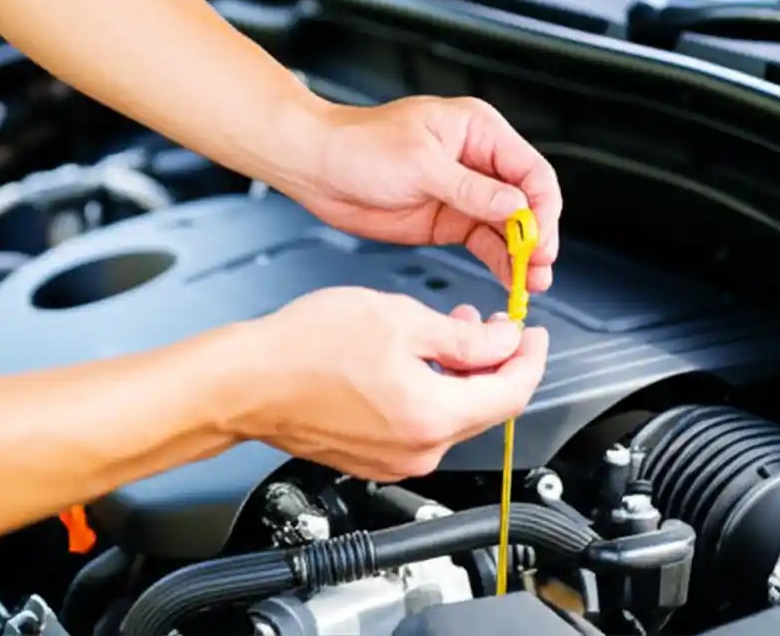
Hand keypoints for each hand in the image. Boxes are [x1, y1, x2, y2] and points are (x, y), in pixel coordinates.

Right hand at [229, 287, 548, 480]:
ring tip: (449, 332)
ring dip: (462, 375)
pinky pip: (422, 425)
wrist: (246, 382)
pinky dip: (432, 392)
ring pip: (453, 415)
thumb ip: (465, 337)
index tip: (532, 334)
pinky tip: (418, 359)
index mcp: (432, 417)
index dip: (530, 358)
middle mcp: (419, 450)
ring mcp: (396, 460)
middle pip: (486, 408)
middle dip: (496, 364)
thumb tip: (505, 342)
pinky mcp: (374, 457)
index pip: (513, 393)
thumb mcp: (401, 320)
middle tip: (493, 326)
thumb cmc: (305, 349)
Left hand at [285, 96, 561, 292]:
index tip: (540, 240)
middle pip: (527, 201)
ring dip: (523, 254)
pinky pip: (486, 243)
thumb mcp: (420, 165)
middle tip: (539, 267)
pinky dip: (501, 261)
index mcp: (478, 131)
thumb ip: (471, 189)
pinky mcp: (449, 220)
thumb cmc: (359, 146)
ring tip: (531, 282)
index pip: (530, 170)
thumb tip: (516, 207)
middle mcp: (478, 161)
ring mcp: (465, 193)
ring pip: (510, 227)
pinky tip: (511, 279)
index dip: (542, 208)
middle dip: (537, 235)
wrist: (316, 167)